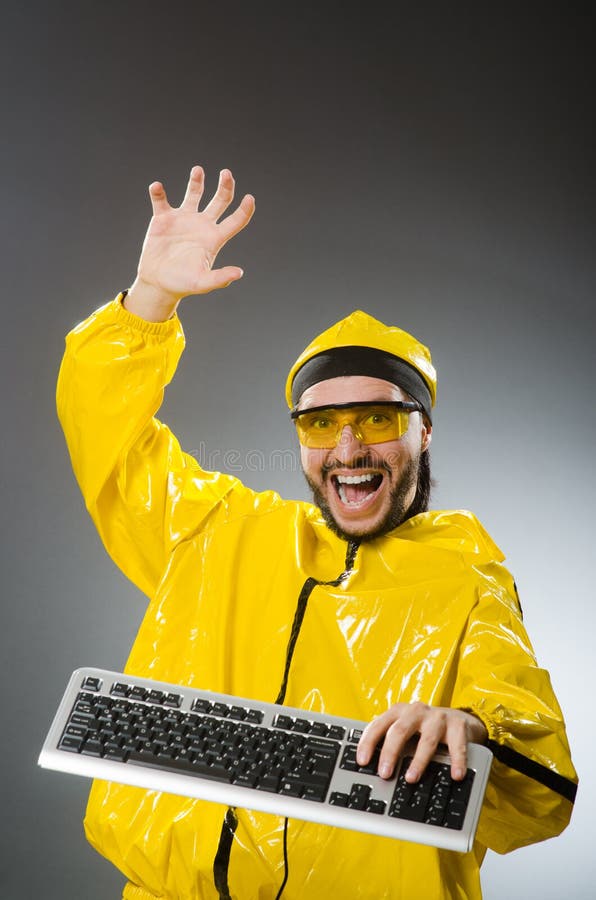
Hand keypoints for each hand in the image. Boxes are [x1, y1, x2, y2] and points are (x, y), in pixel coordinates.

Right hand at [125, 166, 254, 320]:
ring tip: (198, 170)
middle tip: (226, 173)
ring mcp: (183, 219)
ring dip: (197, 181)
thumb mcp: (202, 283)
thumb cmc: (182, 284)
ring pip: (194, 193)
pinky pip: (161, 200)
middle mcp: (202, 225)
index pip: (236, 220)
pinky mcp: (163, 218)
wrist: (158, 282)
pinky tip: (157, 188)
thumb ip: (220, 278)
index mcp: (214, 238)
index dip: (245, 210)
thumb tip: (239, 273)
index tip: (250, 198)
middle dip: (225, 186)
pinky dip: (158, 193)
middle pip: (220, 200)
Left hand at [356, 702, 487, 782]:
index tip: (363, 761)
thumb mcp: (405, 729)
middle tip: (385, 773)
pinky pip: (457, 745)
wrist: (458, 719)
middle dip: (390, 752)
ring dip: (418, 761)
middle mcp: (416, 711)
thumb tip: (370, 768)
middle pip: (400, 731)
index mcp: (398, 711)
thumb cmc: (424, 728)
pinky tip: (455, 774)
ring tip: (411, 778)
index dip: (368, 743)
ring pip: (427, 740)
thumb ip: (389, 741)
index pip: (378, 725)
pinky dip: (457, 760)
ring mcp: (438, 717)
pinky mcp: (458, 725)